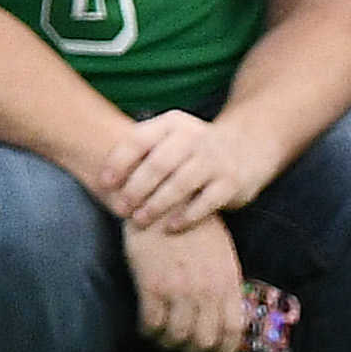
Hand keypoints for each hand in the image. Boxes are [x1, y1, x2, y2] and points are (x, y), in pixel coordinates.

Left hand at [98, 108, 274, 233]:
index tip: (104, 183)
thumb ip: (144, 150)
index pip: (139, 140)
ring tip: (140, 221)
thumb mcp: (171, 138)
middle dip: (136, 188)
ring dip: (157, 205)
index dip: (118, 162)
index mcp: (173, 124)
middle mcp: (194, 138)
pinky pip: (205, 203)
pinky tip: (171, 227)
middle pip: (158, 164)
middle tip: (120, 208)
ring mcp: (214, 161)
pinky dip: (186, 216)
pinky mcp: (230, 183)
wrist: (247, 147)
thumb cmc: (195, 149)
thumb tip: (103, 175)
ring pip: (181, 184)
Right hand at [124, 214, 244, 351]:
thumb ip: (225, 284)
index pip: (233, 330)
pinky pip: (152, 324)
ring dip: (170, 344)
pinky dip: (149, 332)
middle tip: (186, 351)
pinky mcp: (152, 286)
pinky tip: (147, 328)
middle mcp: (206, 289)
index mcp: (227, 281)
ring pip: (177, 337)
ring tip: (165, 340)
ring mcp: (179, 289)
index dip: (225, 351)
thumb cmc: (194, 226)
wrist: (162, 199)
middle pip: (205, 340)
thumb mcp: (222, 253)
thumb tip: (226, 314)